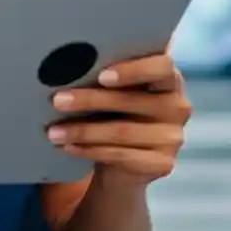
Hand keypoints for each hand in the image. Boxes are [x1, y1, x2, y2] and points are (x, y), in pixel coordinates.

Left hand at [45, 53, 190, 186]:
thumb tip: (63, 66)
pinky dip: (89, 150)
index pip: (161, 67)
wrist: (123, 164)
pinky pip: (120, 155)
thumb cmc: (114, 114)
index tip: (102, 76)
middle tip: (57, 100)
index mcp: (168, 79)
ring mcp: (172, 137)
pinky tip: (67, 147)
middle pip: (132, 100)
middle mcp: (177, 106)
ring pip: (121, 131)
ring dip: (82, 130)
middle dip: (90, 100)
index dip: (133, 70)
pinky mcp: (162, 163)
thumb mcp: (114, 92)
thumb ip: (104, 76)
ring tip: (53, 131)